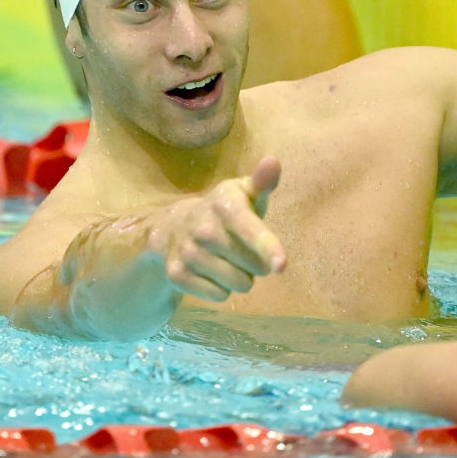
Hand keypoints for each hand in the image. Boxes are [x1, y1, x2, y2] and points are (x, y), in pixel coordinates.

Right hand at [145, 156, 286, 302]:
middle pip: (252, 266)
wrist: (175, 227)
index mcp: (224, 204)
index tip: (281, 266)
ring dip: (241, 278)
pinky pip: (218, 295)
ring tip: (230, 261)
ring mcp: (187, 252)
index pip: (249, 229)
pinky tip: (212, 273)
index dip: (266, 247)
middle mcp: (203, 228)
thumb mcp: (244, 194)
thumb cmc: (225, 212)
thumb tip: (273, 162)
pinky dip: (221, 289)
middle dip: (258, 264)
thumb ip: (262, 182)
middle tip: (246, 251)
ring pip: (237, 283)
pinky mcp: (176, 274)